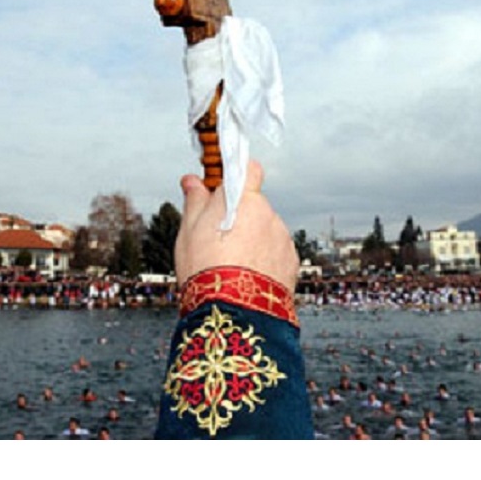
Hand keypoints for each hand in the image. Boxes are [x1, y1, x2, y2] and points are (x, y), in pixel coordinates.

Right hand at [174, 160, 298, 292]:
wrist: (233, 310)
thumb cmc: (205, 268)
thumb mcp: (189, 231)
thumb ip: (195, 201)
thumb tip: (192, 181)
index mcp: (244, 200)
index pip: (249, 169)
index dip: (238, 175)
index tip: (225, 187)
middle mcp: (268, 213)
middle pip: (255, 205)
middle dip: (241, 216)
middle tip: (219, 239)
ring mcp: (282, 237)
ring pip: (267, 230)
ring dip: (255, 240)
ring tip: (233, 264)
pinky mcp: (291, 261)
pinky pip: (277, 252)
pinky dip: (266, 259)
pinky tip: (248, 276)